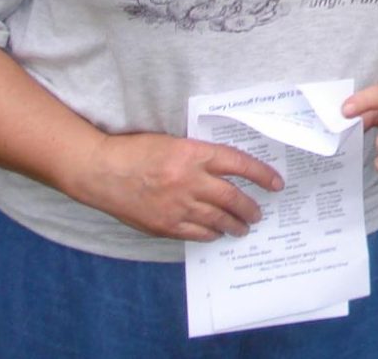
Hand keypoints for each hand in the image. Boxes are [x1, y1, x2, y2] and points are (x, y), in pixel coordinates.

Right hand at [71, 131, 282, 241]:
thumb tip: (228, 172)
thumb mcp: (174, 143)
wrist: (101, 171)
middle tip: (259, 212)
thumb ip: (200, 157)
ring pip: (217, 219)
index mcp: (193, 153)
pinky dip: (210, 234)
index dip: (262, 174)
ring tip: (245, 227)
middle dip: (250, 207)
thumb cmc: (136, 151)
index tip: (276, 183)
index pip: (239, 164)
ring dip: (235, 224)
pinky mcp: (163, 225)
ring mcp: (176, 205)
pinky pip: (196, 233)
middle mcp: (189, 180)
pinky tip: (217, 234)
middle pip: (232, 197)